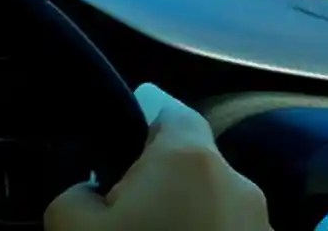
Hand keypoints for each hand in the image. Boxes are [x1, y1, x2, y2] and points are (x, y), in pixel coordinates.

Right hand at [44, 83, 270, 230]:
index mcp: (189, 158)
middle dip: (154, 180)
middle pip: (187, 162)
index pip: (168, 109)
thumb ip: (76, 193)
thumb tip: (93, 195)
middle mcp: (235, 184)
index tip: (116, 135)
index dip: (139, 115)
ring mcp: (258, 227)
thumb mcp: (69, 223)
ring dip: (179, 216)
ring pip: (207, 204)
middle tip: (115, 208)